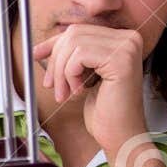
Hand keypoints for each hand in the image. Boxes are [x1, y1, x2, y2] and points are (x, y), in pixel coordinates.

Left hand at [30, 24, 148, 156]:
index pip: (79, 31)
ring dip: (62, 72)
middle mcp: (129, 38)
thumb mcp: (83, 76)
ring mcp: (127, 47)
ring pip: (74, 44)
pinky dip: (71, 75)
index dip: (54, 44)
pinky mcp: (120, 59)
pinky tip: (80, 92)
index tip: (37, 54)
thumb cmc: (106, 111)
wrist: (122, 135)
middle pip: (75, 34)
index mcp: (123, 39)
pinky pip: (79, 56)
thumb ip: (71, 56)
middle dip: (56, 61)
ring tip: (68, 93)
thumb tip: (42, 47)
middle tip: (54, 86)